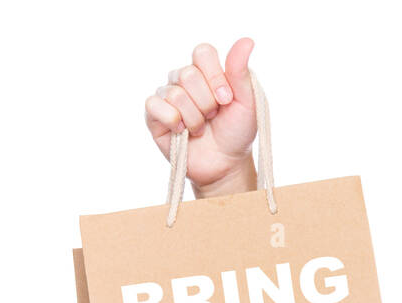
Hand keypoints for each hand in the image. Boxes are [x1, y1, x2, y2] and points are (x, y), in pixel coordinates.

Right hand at [143, 39, 257, 191]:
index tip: (227, 99)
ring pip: (175, 93)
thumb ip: (241, 72)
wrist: (225, 163)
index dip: (216, 77)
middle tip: (213, 117)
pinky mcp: (154, 114)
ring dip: (195, 118)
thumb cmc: (236, 132)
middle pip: (188, 74)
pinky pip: (156, 105)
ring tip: (201, 128)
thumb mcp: (246, 103)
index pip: (202, 53)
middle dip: (207, 103)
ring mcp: (167, 95)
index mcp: (206, 71)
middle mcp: (183, 79)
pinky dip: (174, 122)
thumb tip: (247, 40)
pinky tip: (183, 132)